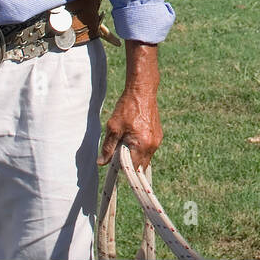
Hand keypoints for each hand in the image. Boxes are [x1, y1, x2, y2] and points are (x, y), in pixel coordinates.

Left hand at [98, 41, 161, 170]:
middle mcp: (153, 145)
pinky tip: (132, 136)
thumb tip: (101, 163)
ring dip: (134, 155)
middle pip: (140, 165)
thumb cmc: (127, 107)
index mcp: (142, 145)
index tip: (113, 163)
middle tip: (117, 152)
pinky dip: (140, 148)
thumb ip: (108, 148)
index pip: (132, 168)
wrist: (142, 90)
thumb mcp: (113, 128)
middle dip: (128, 163)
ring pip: (145, 157)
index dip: (121, 169)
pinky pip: (148, 148)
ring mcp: (157, 140)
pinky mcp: (158, 134)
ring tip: (124, 141)